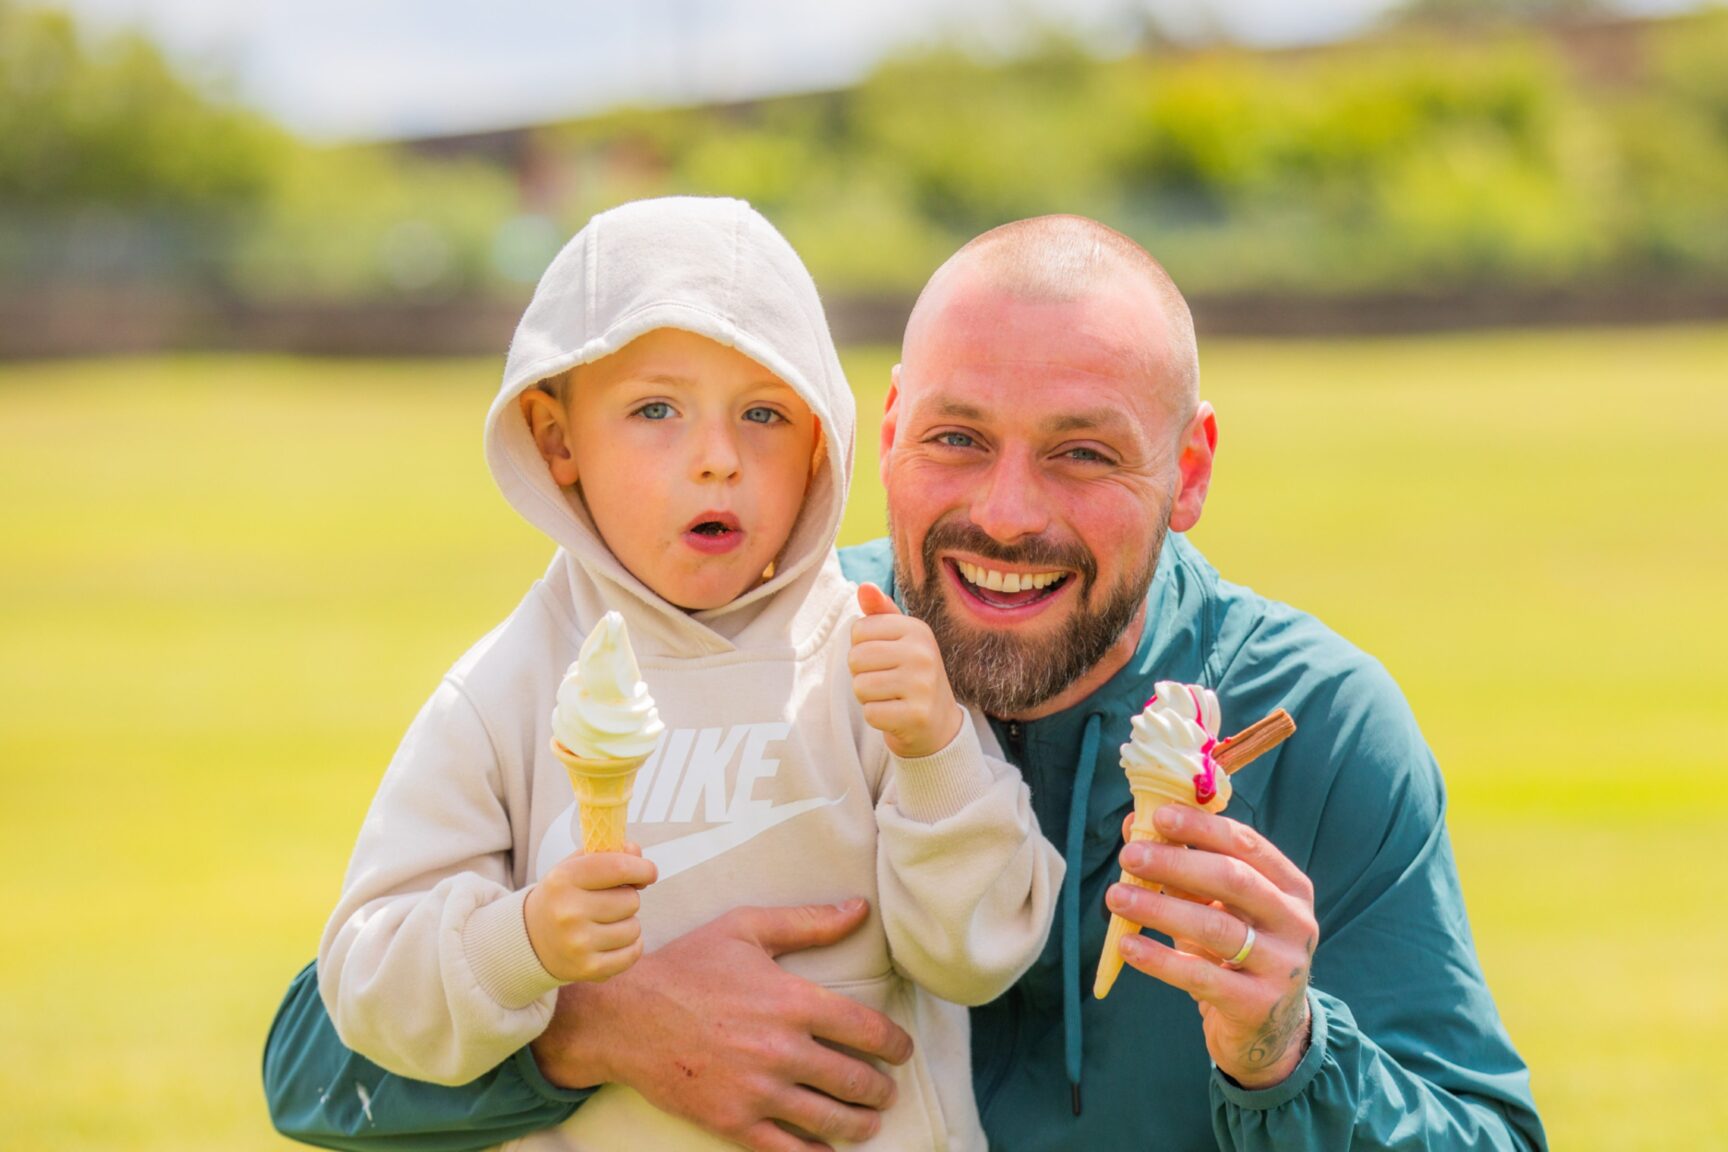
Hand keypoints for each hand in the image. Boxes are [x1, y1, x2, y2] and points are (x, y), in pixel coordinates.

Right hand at [524, 845, 656, 982]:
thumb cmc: (561, 897)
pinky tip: (612, 940)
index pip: (618, 867)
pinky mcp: (588, 968)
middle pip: (630, 900)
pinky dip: (630, 946)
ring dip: (628, 923)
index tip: (648, 872)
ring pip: (634, 928)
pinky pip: (633, 953)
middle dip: (628, 898)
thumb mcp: (573, 867)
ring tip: (606, 923)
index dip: (642, 868)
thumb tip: (635, 851)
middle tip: (609, 902)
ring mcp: (578, 943)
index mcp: (564, 880)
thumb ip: (606, 854)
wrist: (530, 939)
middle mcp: (568, 912)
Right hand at [531, 900, 913, 1151]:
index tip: (902, 1050)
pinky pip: (788, 1151)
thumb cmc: (686, 966)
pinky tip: (826, 1150)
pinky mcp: (733, 1123)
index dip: (895, 1045)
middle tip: (886, 1090)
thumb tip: (859, 909)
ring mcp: (758, 1092)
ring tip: (868, 1122)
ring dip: (860, 1125)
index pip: (868, 1030)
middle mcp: (782, 1049)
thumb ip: (808, 923)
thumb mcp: (746, 929)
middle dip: (881, 1089)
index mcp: (793, 1001)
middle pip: (855, 1081)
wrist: (624, 1015)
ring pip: (830, 1121)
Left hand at [849, 583, 963, 758]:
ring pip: (860, 686)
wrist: (939, 723)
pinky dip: (876, 717)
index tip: (884, 659)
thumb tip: (864, 586)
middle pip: (856, 658)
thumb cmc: (910, 675)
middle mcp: (924, 653)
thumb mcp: (900, 640)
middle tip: (886, 682)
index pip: (859, 630)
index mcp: (917, 629)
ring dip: (868, 697)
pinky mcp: (917, 715)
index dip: (861, 648)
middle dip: (862, 674)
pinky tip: (896, 715)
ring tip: (891, 697)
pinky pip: (870, 713)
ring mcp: (923, 685)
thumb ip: (879, 613)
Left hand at [1107, 805, 1316, 1088]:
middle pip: (1234, 880)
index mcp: (1289, 887)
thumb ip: (1183, 866)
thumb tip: (1132, 823)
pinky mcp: (1257, 1004)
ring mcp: (1281, 965)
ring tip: (1116, 897)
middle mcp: (1294, 922)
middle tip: (1130, 856)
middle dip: (1178, 863)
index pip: (1247, 844)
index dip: (1202, 828)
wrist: (1269, 1030)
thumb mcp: (1218, 906)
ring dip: (1160, 907)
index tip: (1158, 816)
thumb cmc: (1237, 952)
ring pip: (1216, 927)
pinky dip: (1160, 959)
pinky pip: (1202, 976)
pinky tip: (1127, 944)